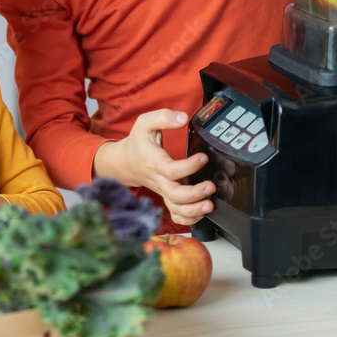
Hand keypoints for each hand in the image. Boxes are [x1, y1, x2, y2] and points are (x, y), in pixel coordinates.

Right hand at [92, 109, 215, 225]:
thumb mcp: (145, 123)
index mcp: (154, 161)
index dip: (188, 167)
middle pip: (174, 194)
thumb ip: (163, 117)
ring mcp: (162, 191)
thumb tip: (183, 118)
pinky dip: (188, 219)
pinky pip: (176, 215)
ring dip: (194, 210)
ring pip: (176, 208)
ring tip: (210, 205)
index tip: (203, 158)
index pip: (170, 169)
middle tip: (210, 187)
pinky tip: (201, 214)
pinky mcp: (167, 197)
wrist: (126, 162)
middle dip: (194, 194)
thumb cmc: (138, 142)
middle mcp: (158, 180)